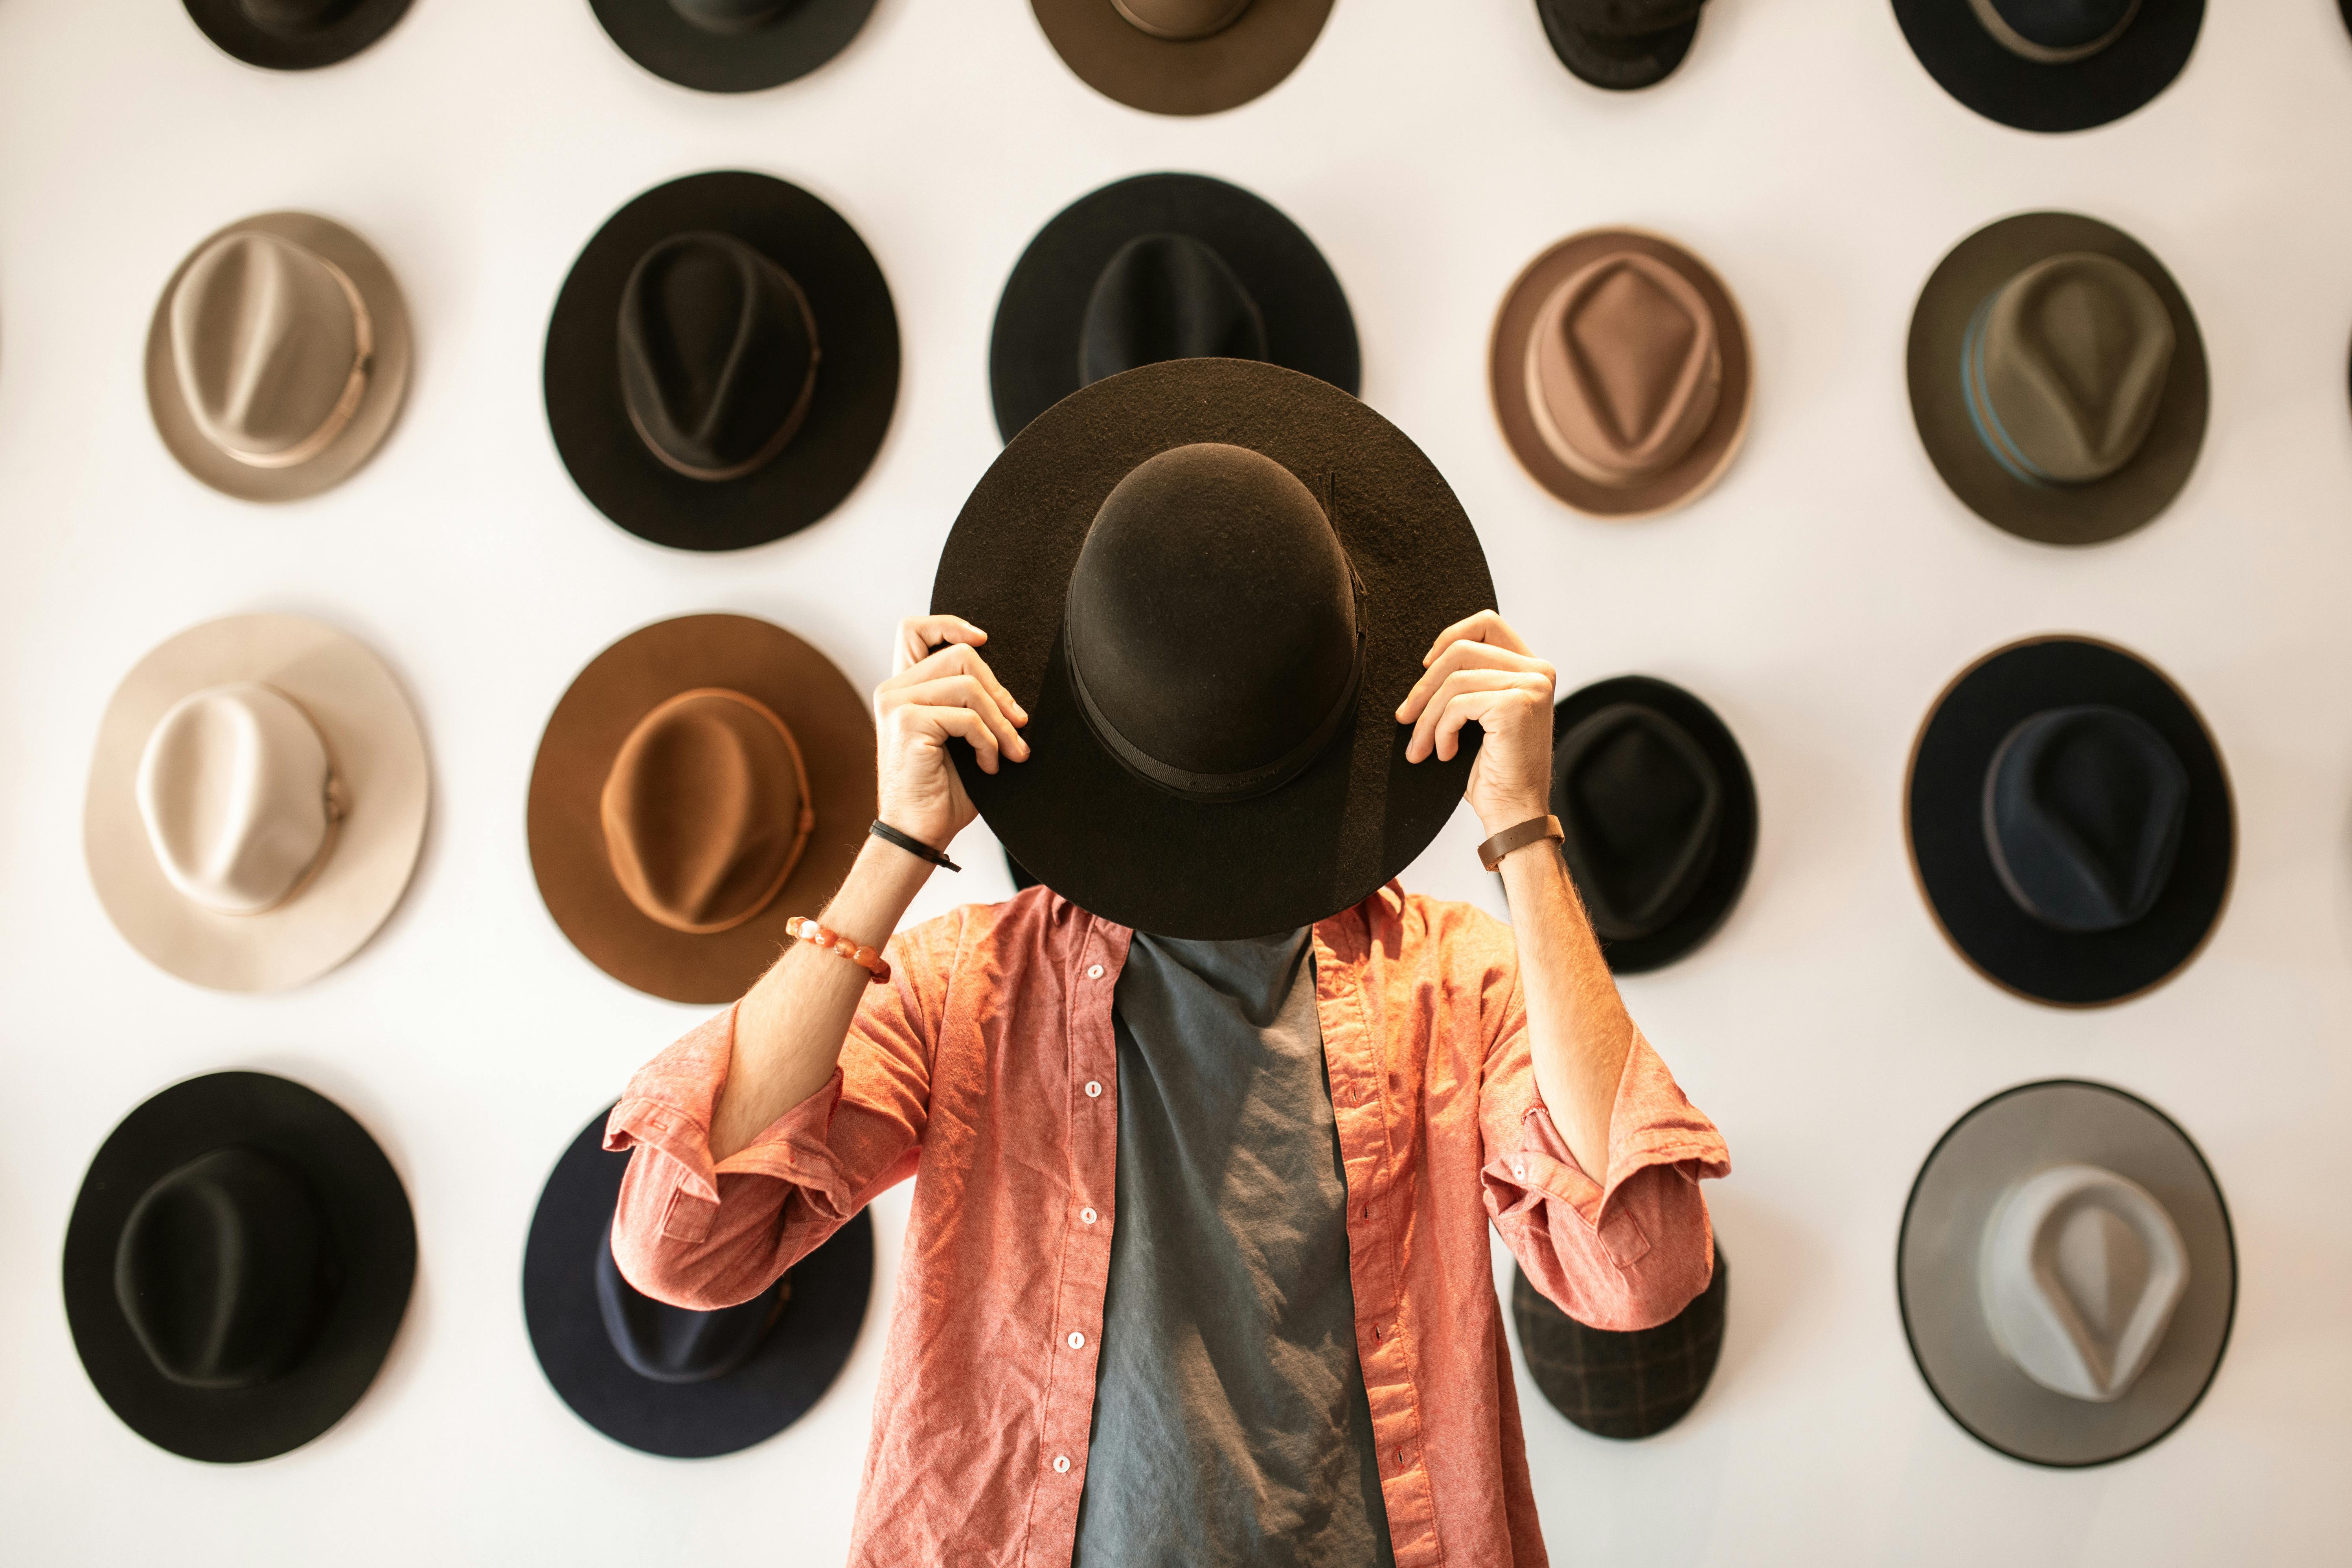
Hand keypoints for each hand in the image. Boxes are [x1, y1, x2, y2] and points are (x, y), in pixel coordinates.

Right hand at [873, 615, 1029, 850]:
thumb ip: (969, 705)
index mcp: (903, 689)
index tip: (984, 640)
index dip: (950, 624)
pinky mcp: (907, 721)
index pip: (913, 630)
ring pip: (969, 684)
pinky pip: (967, 716)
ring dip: (1001, 722)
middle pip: (959, 654)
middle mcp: (893, 689)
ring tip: (1011, 752)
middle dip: (999, 690)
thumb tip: (1009, 692)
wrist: (918, 834)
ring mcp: (897, 703)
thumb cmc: (942, 792)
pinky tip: (989, 767)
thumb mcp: (961, 739)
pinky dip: (989, 742)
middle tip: (1018, 725)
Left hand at [1396, 610, 1555, 836]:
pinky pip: (1457, 704)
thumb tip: (1427, 664)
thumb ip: (1472, 682)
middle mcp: (1538, 671)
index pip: (1488, 624)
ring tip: (1421, 747)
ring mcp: (1531, 685)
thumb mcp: (1482, 716)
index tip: (1425, 667)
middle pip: (1462, 649)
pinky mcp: (1516, 704)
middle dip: (1424, 686)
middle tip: (1404, 717)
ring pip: (1455, 679)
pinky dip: (1441, 730)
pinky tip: (1445, 753)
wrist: (1514, 812)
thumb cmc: (1495, 771)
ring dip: (1427, 717)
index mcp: (1532, 668)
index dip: (1449, 636)